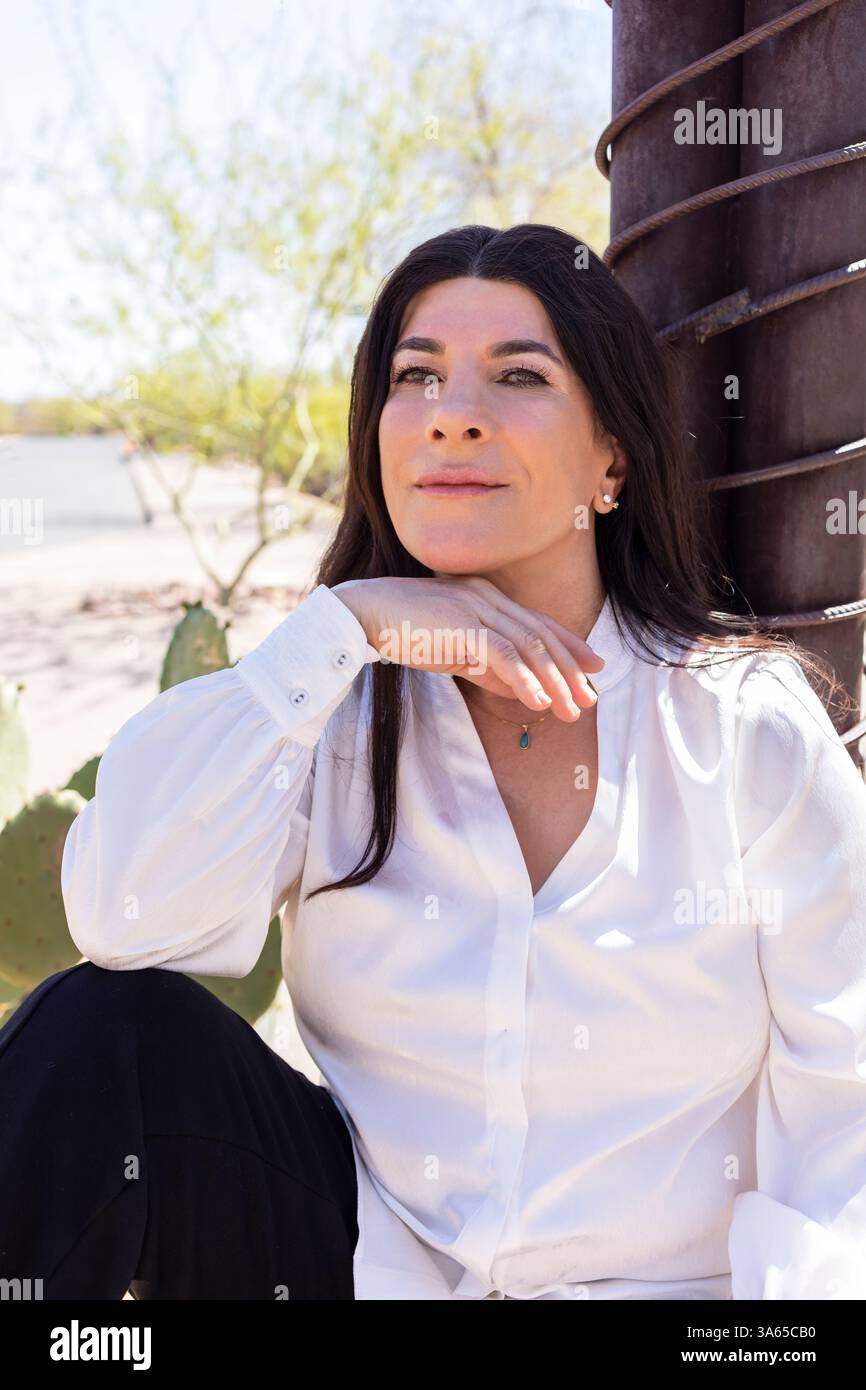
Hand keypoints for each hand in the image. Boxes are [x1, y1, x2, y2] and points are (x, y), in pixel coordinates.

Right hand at [331, 575, 604, 721]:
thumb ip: (487, 666)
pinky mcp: (463, 624)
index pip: (537, 623)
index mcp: (487, 598)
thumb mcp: (454, 651)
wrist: (364, 615)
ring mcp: (476, 607)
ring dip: (554, 680)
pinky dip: (525, 679)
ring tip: (571, 710)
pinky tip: (538, 702)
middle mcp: (488, 597)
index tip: (593, 670)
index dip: (569, 646)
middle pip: (541, 634)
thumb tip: (521, 689)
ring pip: (529, 645)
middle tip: (590, 698)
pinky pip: (503, 653)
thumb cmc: (405, 632)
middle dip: (570, 669)